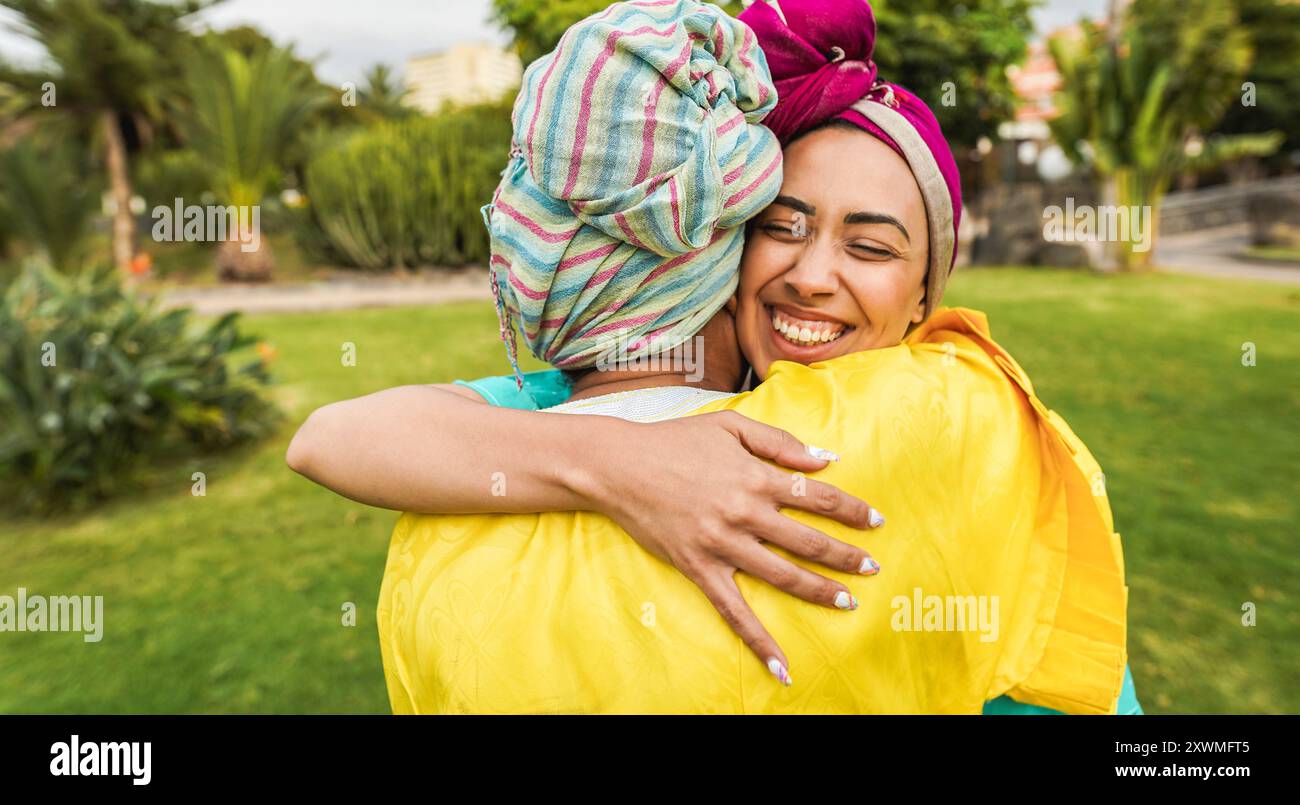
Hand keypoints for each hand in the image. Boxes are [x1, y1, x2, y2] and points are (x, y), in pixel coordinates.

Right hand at [581, 410, 883, 685]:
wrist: (618, 467)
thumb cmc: (674, 441)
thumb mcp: (730, 426)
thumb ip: (780, 442)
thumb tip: (826, 459)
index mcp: (756, 477)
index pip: (819, 497)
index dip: (852, 510)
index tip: (875, 521)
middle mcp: (745, 513)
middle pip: (809, 540)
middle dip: (846, 556)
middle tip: (872, 568)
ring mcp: (723, 545)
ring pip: (783, 576)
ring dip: (820, 591)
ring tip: (848, 602)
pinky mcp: (700, 570)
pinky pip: (735, 613)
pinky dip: (759, 642)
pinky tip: (782, 666)